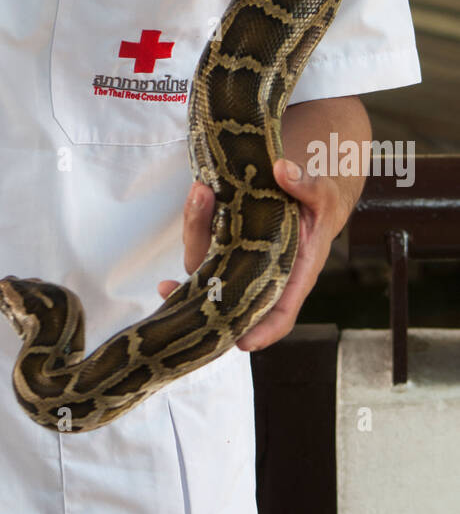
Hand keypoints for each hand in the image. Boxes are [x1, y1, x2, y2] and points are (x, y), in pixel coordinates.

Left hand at [157, 158, 340, 353]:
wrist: (305, 184)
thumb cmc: (320, 202)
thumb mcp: (325, 196)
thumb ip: (309, 187)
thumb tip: (283, 171)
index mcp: (292, 275)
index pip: (279, 316)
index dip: (261, 332)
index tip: (241, 342)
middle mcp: (259, 271)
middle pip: (228, 289)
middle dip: (206, 278)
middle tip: (189, 266)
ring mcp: (237, 254)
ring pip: (208, 259)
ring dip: (199, 230)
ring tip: (201, 193)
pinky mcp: (222, 234)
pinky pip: (204, 235)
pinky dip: (198, 218)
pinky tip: (197, 196)